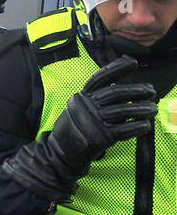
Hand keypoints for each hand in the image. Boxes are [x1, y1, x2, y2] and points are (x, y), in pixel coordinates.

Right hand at [3, 55, 156, 202]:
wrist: (62, 151)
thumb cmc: (75, 128)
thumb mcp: (79, 108)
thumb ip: (96, 99)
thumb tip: (123, 89)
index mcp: (81, 97)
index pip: (100, 78)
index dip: (116, 68)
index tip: (133, 63)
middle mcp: (86, 107)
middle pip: (115, 93)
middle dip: (136, 90)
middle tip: (150, 91)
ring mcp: (93, 122)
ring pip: (123, 111)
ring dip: (142, 109)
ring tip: (153, 108)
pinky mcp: (101, 137)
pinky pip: (124, 130)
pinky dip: (137, 127)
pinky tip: (146, 125)